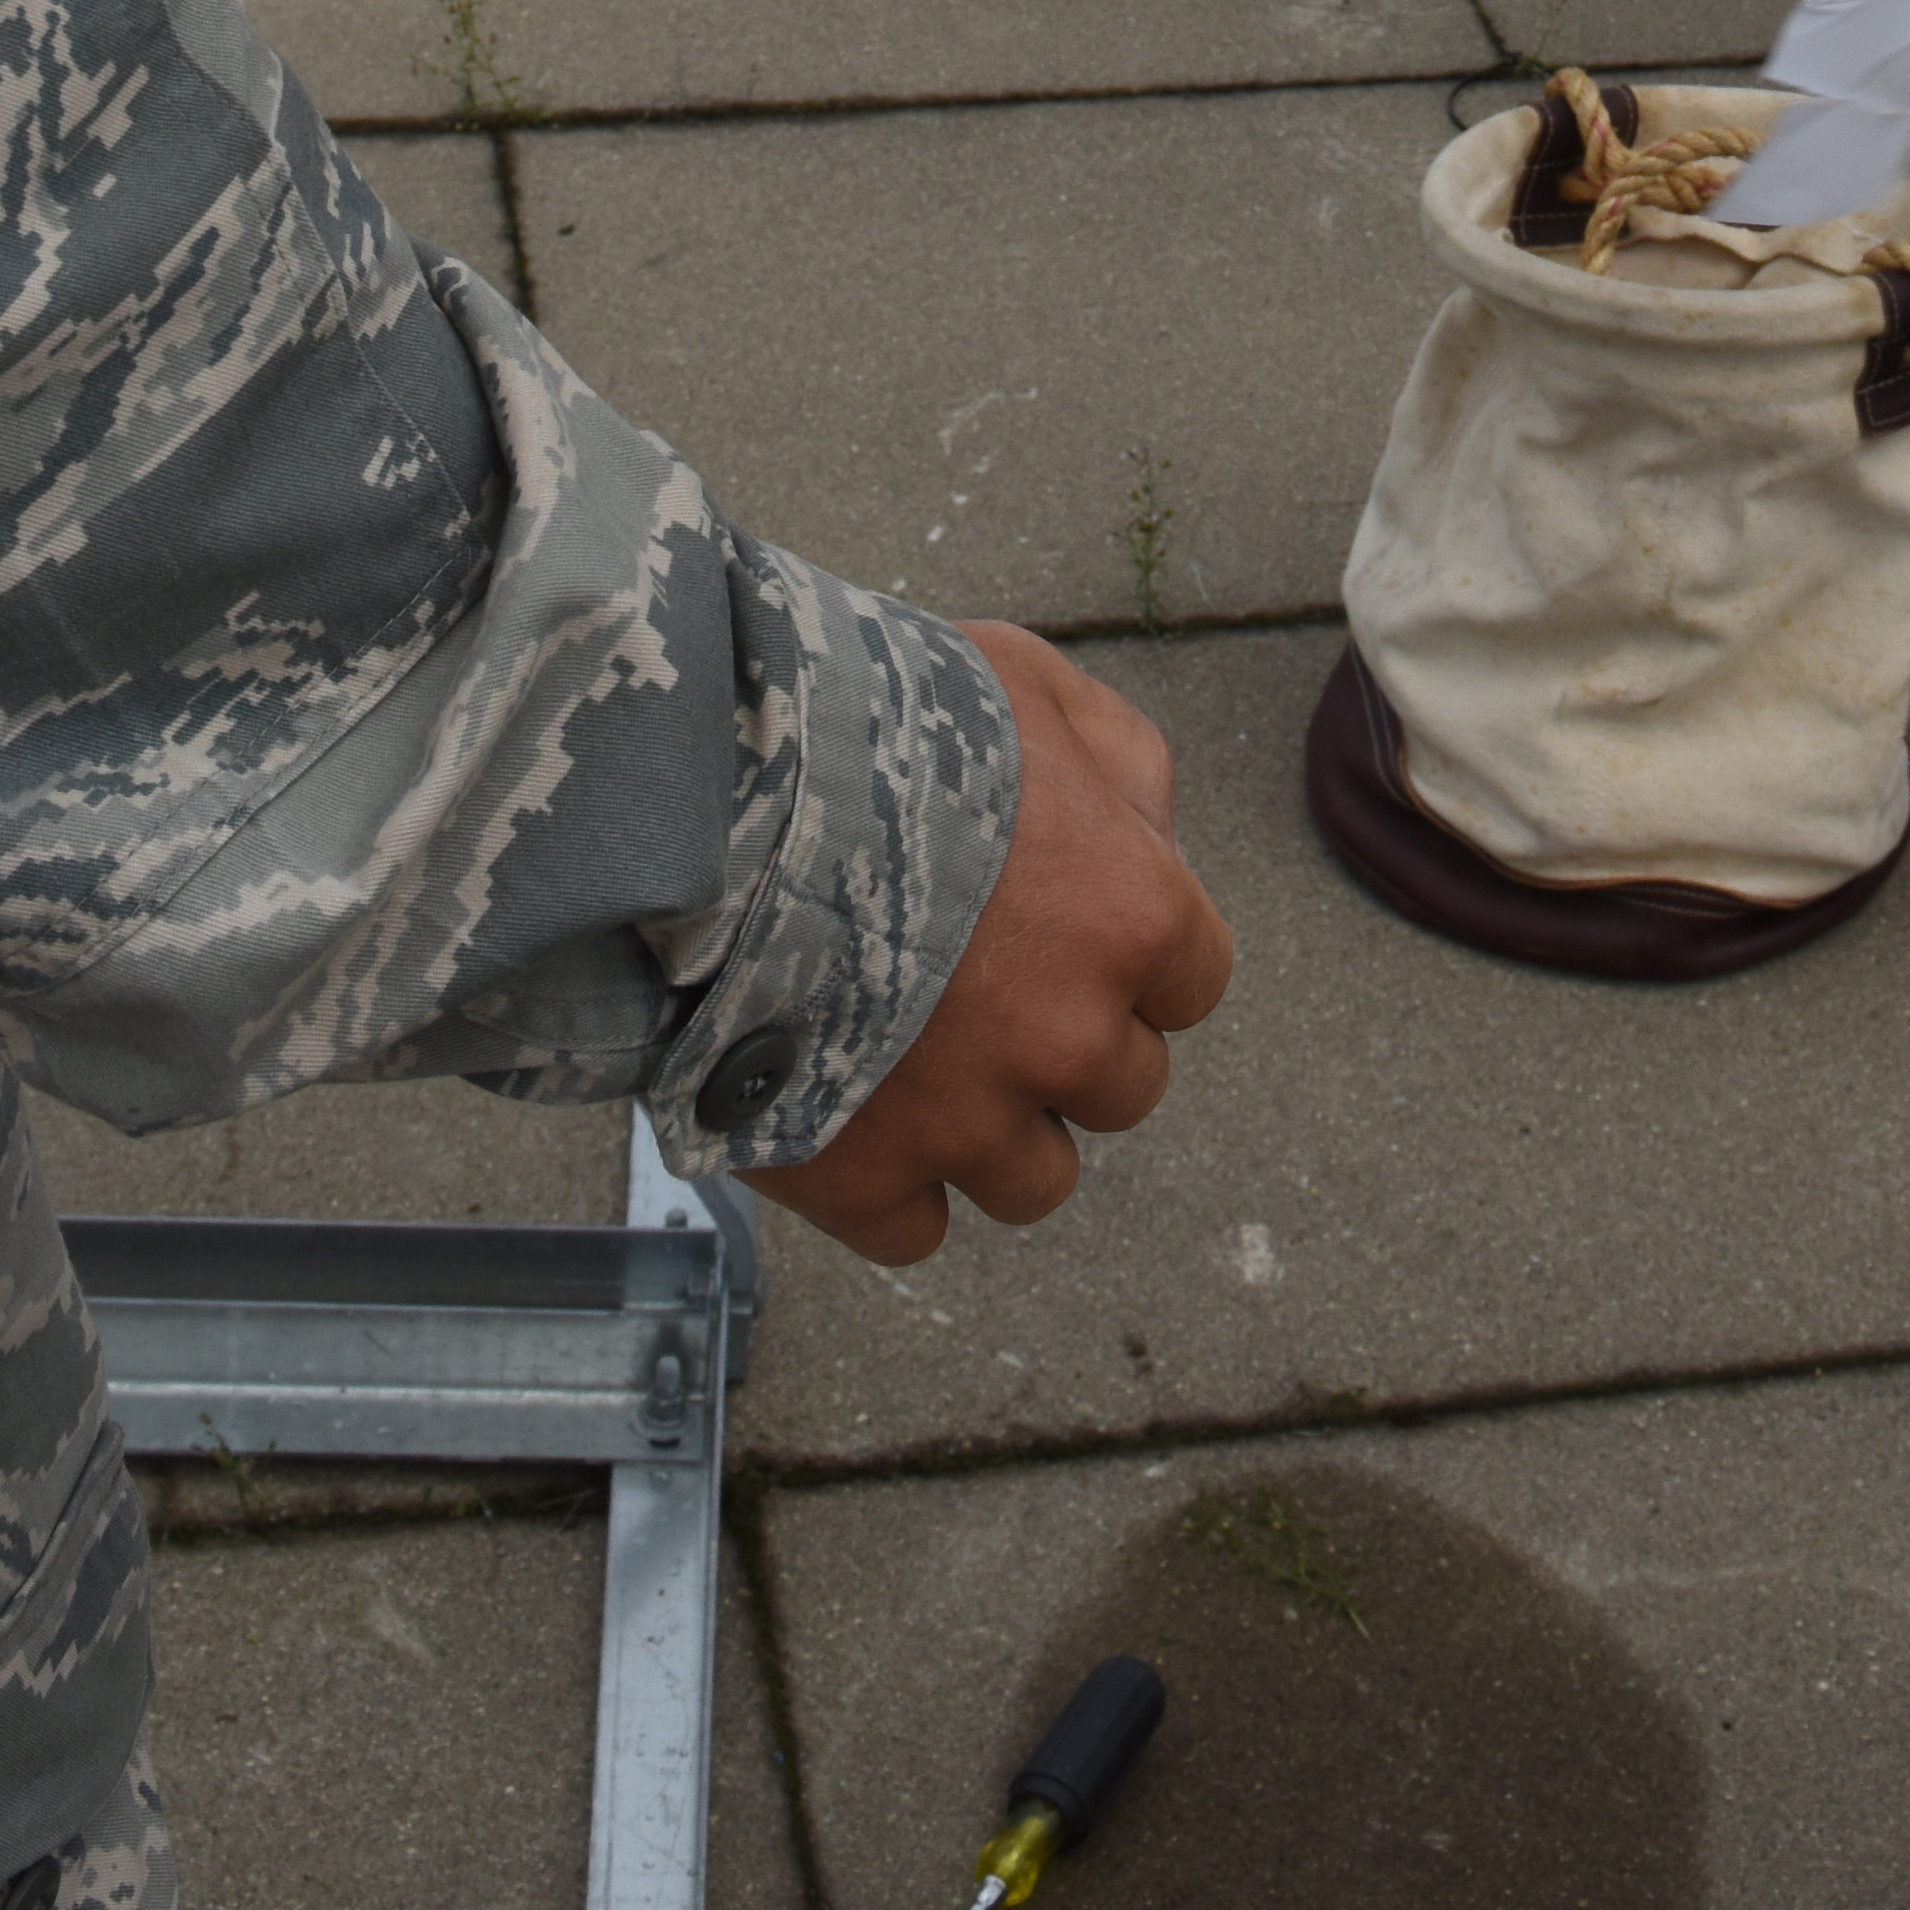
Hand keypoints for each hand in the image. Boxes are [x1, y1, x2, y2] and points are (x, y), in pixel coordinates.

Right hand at [766, 624, 1231, 1264]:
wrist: (716, 801)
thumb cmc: (874, 719)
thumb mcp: (1029, 679)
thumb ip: (1118, 759)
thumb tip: (1154, 830)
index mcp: (1133, 918)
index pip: (1192, 981)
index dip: (1129, 957)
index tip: (1068, 934)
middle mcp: (1071, 1038)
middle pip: (1121, 1088)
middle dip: (1063, 1043)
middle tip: (979, 986)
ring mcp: (968, 1123)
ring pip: (1035, 1179)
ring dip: (990, 1130)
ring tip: (912, 1054)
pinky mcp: (864, 1180)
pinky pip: (915, 1231)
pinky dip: (887, 1185)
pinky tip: (847, 1106)